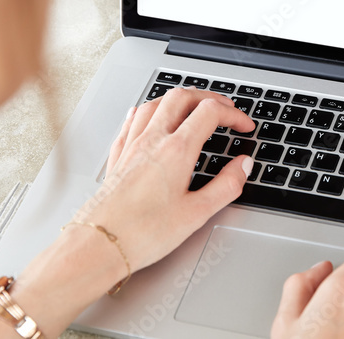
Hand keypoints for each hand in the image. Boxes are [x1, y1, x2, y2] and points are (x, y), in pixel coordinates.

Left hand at [78, 88, 255, 271]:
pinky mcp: (118, 157)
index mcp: (176, 150)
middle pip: (182, 97)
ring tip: (193, 106)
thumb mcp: (197, 213)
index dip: (234, 115)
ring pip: (155, 103)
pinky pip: (131, 121)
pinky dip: (146, 111)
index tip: (244, 127)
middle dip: (208, 97)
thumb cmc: (142, 233)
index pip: (210, 113)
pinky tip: (146, 115)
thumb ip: (226, 185)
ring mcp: (132, 145)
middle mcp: (153, 140)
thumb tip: (243, 165)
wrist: (98, 245)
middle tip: (225, 109)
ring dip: (179, 99)